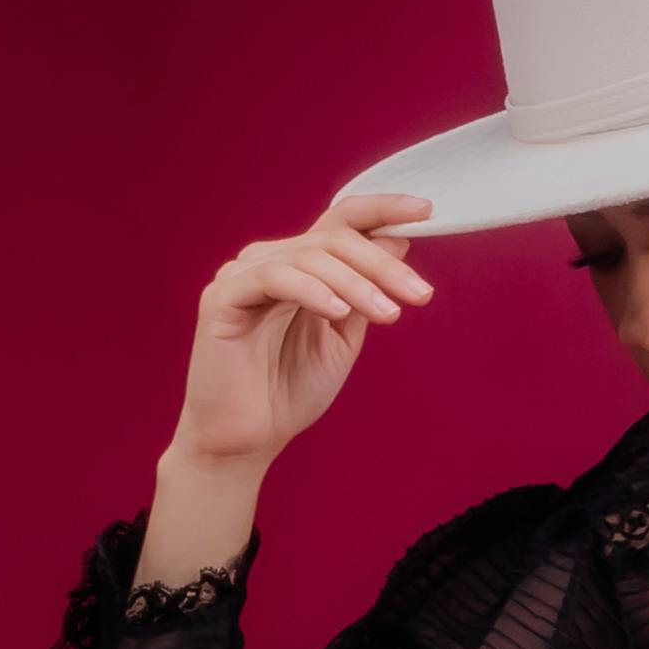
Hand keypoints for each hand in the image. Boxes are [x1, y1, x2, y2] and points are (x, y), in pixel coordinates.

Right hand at [170, 192, 437, 471]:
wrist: (247, 439)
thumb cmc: (289, 391)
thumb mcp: (343, 336)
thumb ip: (365, 290)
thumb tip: (398, 241)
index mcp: (299, 267)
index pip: (342, 222)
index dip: (383, 209)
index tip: (426, 212)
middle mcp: (270, 260)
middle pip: (333, 239)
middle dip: (382, 264)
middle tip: (418, 294)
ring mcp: (243, 275)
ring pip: (309, 257)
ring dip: (356, 283)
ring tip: (388, 314)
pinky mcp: (222, 297)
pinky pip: (273, 277)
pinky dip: (312, 291)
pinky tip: (338, 313)